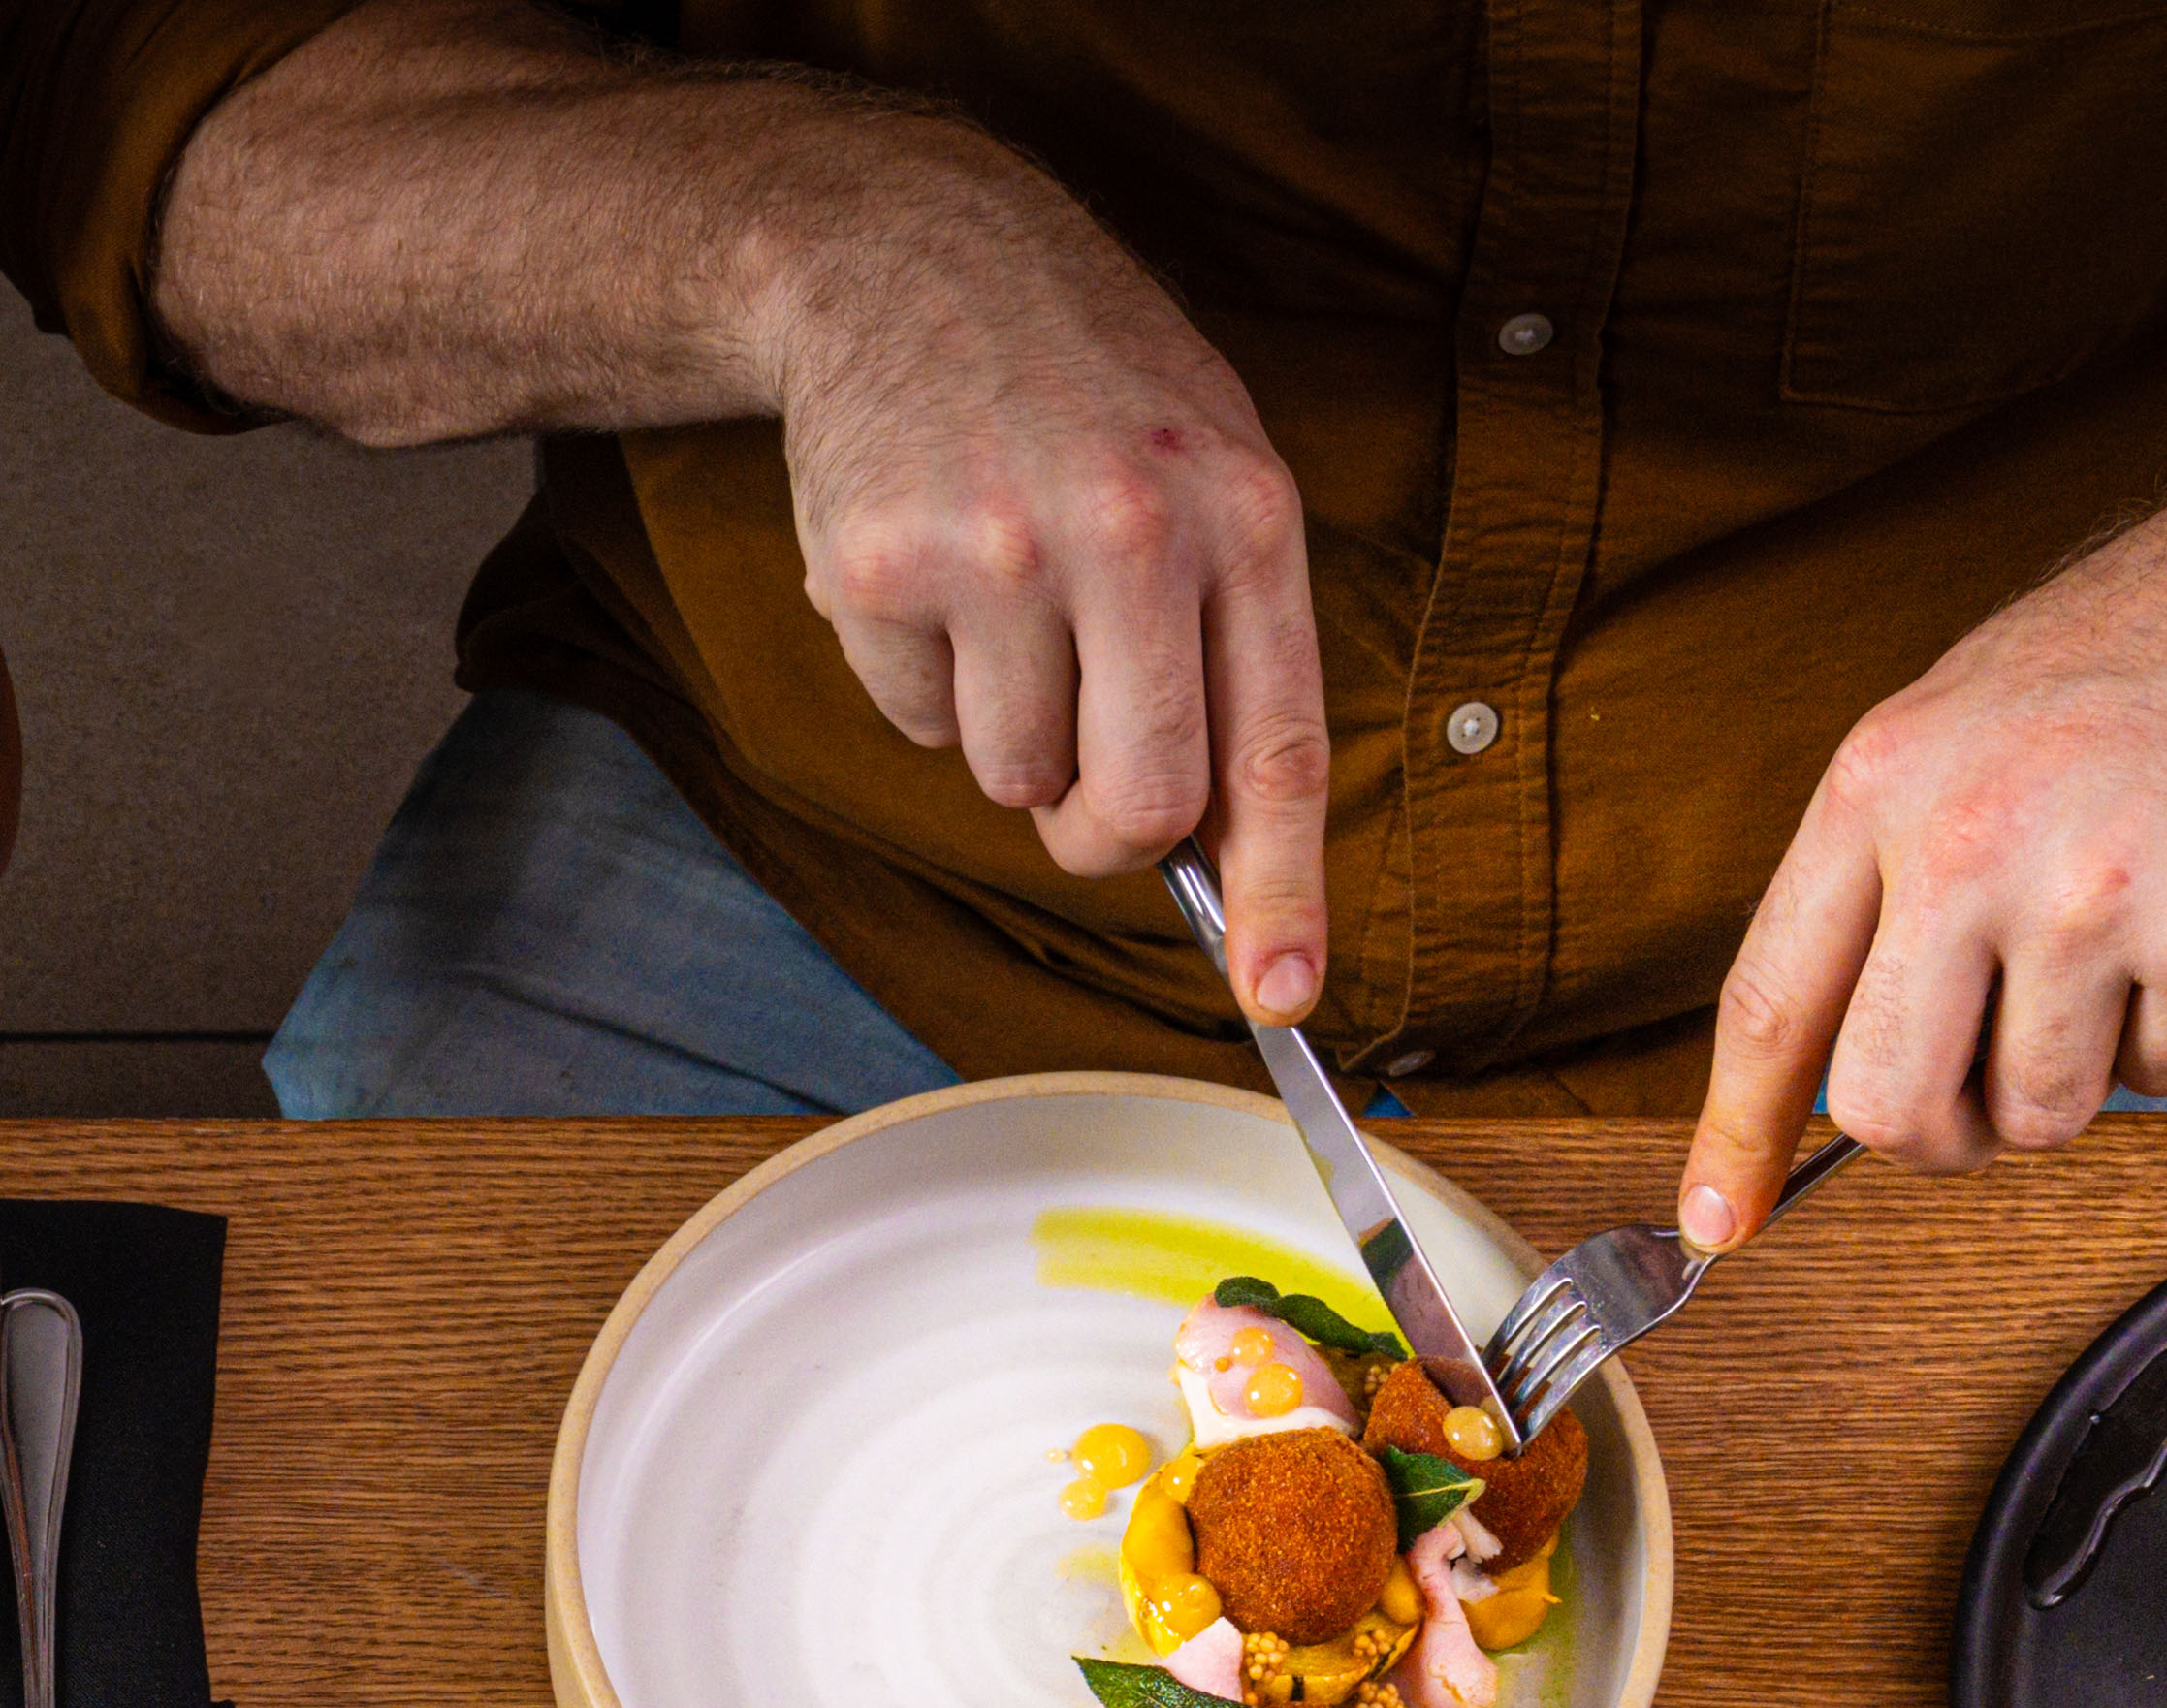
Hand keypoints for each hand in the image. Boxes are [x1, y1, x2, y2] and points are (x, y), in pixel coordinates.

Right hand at [754, 134, 1330, 1015]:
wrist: (912, 251)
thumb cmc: (1085, 383)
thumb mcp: (1208, 466)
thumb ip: (1229, 644)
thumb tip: (1222, 850)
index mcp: (1243, 516)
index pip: (1278, 750)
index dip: (1286, 893)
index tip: (1283, 997)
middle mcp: (1132, 533)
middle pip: (1131, 808)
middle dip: (1100, 830)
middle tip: (1078, 776)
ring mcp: (999, 552)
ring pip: (1011, 780)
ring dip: (1005, 731)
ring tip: (1003, 598)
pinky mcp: (880, 571)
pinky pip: (916, 724)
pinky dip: (923, 679)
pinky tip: (935, 572)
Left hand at [1675, 435, 2166, 1241]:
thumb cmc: (2151, 649)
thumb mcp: (1963, 723)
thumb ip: (1884, 878)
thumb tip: (1822, 1064)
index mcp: (1886, 782)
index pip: (1775, 1002)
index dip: (1738, 1133)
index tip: (1719, 1216)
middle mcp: (1974, 841)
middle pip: (1893, 1108)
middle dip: (1942, 1131)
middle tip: (1991, 1084)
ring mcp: (2098, 894)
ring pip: (2042, 1114)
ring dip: (2083, 1065)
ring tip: (2129, 935)